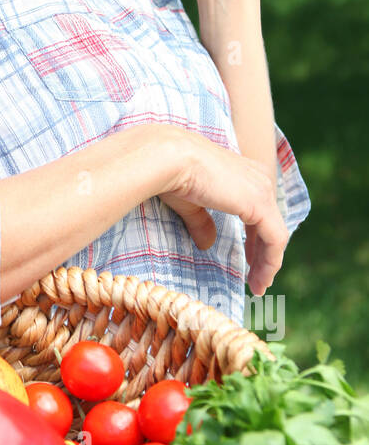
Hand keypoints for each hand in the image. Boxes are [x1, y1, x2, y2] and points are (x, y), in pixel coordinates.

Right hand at [156, 131, 287, 296]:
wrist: (169, 158)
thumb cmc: (172, 174)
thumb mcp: (190, 203)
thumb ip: (202, 222)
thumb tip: (207, 244)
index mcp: (243, 172)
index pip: (258, 211)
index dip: (255, 238)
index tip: (247, 261)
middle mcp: (258, 178)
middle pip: (269, 224)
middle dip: (263, 254)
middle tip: (255, 279)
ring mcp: (262, 190)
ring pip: (275, 235)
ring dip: (268, 263)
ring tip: (258, 286)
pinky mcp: (260, 204)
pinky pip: (275, 240)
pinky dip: (270, 262)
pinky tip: (259, 279)